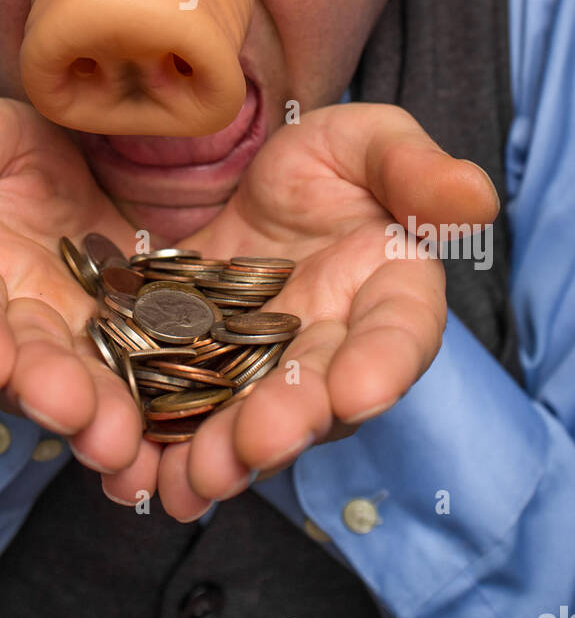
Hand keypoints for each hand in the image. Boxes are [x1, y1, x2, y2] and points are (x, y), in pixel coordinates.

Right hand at [0, 98, 159, 484]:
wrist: (111, 149)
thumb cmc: (25, 138)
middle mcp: (18, 323)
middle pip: (22, 367)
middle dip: (42, 390)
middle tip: (67, 410)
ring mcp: (83, 343)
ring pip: (87, 390)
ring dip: (98, 419)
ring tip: (119, 440)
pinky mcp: (148, 350)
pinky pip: (152, 392)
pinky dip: (159, 426)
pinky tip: (168, 449)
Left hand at [100, 102, 500, 520]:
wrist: (240, 182)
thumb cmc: (325, 161)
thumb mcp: (366, 141)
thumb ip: (413, 168)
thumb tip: (475, 199)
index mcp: (388, 291)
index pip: (399, 331)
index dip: (384, 364)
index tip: (360, 391)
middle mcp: (332, 348)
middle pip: (320, 396)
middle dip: (290, 422)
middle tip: (258, 442)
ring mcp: (265, 372)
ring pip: (253, 423)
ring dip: (226, 456)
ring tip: (194, 477)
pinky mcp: (201, 377)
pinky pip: (189, 420)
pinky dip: (167, 452)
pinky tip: (142, 475)